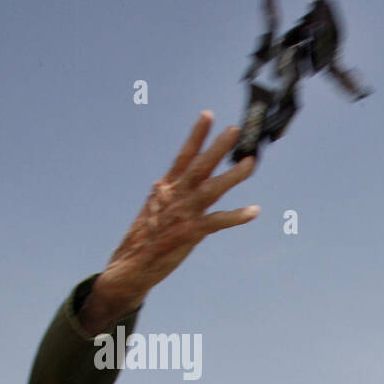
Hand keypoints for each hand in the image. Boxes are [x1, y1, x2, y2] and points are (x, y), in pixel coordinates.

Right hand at [79, 112, 258, 331]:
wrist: (128, 267)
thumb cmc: (144, 239)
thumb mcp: (154, 209)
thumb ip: (169, 194)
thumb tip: (174, 181)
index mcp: (165, 188)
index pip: (183, 156)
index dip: (197, 136)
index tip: (208, 115)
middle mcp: (174, 196)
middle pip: (199, 165)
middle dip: (218, 146)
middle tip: (235, 129)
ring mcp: (182, 213)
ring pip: (211, 188)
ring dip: (232, 175)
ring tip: (251, 163)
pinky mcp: (189, 233)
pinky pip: (218, 221)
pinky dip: (236, 216)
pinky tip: (254, 211)